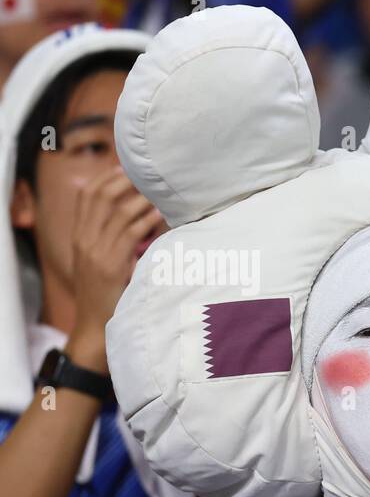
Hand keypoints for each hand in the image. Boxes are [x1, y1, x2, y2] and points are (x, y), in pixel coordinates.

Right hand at [65, 166, 163, 371]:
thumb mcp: (103, 263)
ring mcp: (96, 252)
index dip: (106, 178)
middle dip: (123, 181)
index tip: (125, 168)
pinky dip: (146, 220)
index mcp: (80, 237)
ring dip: (140, 198)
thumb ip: (112, 240)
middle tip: (146, 173)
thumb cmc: (108, 296)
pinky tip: (161, 213)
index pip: (87, 196)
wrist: (97, 329)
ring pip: (116, 212)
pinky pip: (130, 234)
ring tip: (160, 190)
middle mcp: (85, 240)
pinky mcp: (111, 264)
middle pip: (100, 197)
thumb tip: (137, 216)